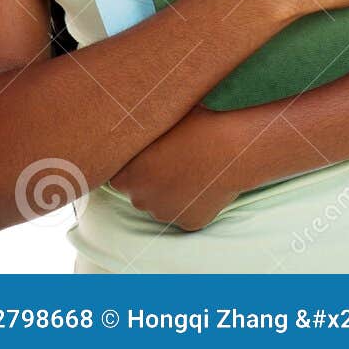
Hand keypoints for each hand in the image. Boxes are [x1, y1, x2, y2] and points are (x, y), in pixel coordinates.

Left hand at [111, 105, 253, 230]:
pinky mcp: (189, 223)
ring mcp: (166, 215)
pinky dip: (192, 204)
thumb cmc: (192, 126)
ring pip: (163, 205)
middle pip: (140, 193)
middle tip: (172, 160)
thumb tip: (124, 128)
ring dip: (171, 193)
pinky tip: (202, 184)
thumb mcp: (154, 124)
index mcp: (126, 176)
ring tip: (190, 170)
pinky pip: (186, 214)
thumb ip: (137, 138)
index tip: (148, 155)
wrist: (229, 146)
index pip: (119, 178)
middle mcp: (140, 200)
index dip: (135, 166)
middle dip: (151, 181)